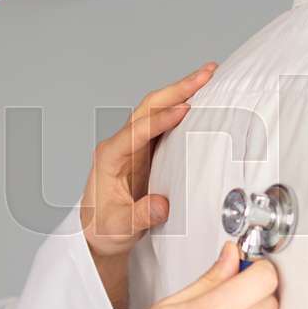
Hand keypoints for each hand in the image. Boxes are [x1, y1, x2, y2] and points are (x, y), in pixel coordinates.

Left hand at [80, 61, 216, 308]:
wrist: (98, 234)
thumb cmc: (103, 228)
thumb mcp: (119, 226)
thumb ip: (140, 215)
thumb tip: (162, 204)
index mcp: (109, 156)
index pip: (137, 131)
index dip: (161, 119)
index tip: (184, 109)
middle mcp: (121, 144)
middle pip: (149, 107)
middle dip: (178, 88)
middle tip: (206, 74)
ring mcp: (134, 145)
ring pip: (157, 110)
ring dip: (182, 92)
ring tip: (209, 77)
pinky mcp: (146, 151)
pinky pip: (164, 123)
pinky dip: (182, 107)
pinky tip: (200, 100)